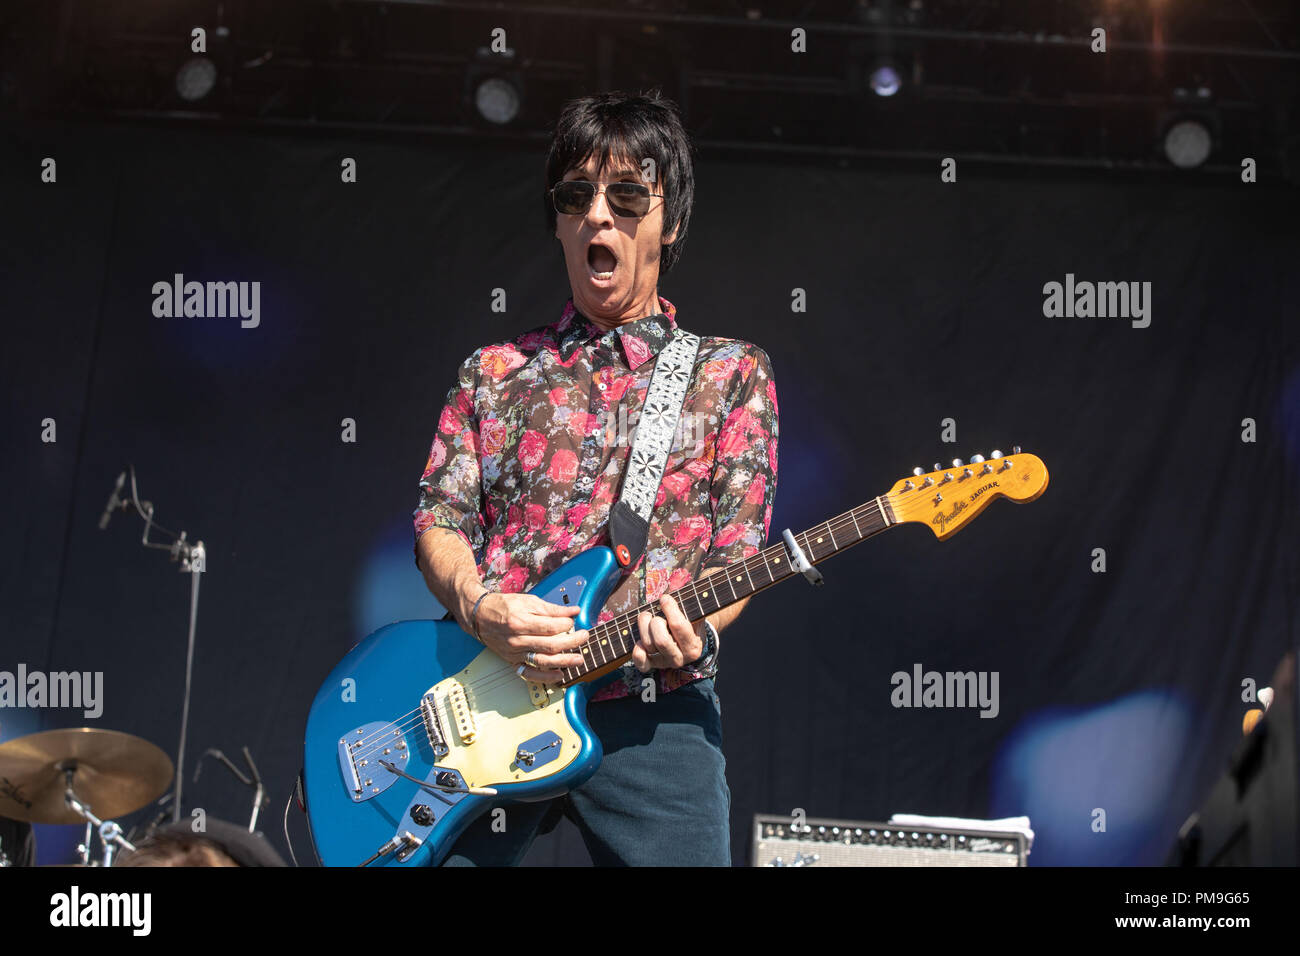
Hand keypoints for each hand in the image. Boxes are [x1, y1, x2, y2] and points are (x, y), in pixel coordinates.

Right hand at [469, 591, 586, 684]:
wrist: (479, 616)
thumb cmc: (504, 606)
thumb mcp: (528, 600)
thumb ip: (552, 608)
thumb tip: (573, 611)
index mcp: (520, 621)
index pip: (550, 627)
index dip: (566, 625)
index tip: (573, 621)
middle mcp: (517, 640)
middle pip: (550, 645)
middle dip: (572, 642)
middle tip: (585, 636)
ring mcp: (515, 653)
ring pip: (542, 661)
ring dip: (564, 662)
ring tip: (579, 660)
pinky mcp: (512, 662)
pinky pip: (529, 674)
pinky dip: (545, 677)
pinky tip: (559, 675)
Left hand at [631, 592, 705, 673]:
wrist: (689, 643)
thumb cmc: (689, 623)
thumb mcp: (695, 615)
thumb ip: (689, 606)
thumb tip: (671, 595)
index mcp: (693, 646)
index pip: (678, 626)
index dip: (669, 608)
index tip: (664, 598)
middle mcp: (680, 658)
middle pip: (661, 640)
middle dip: (655, 622)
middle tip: (655, 614)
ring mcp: (665, 663)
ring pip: (648, 645)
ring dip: (643, 627)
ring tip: (647, 618)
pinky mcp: (653, 665)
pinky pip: (641, 663)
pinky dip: (637, 652)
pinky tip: (639, 641)